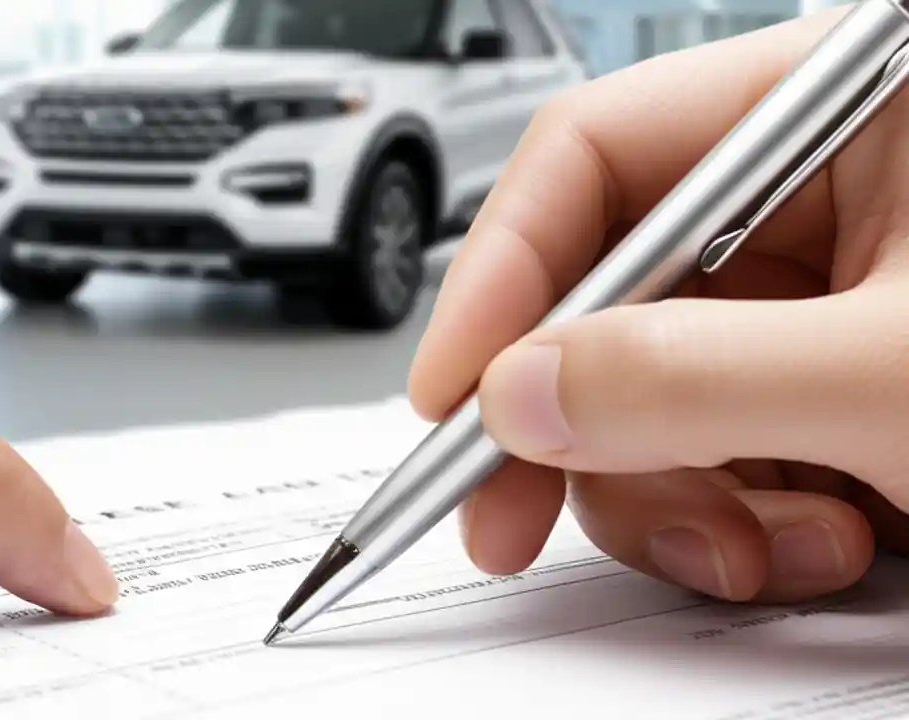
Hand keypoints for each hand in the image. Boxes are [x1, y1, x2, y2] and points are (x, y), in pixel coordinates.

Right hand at [411, 7, 908, 605]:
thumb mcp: (907, 376)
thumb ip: (691, 380)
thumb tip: (521, 395)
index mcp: (846, 107)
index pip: (599, 156)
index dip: (502, 275)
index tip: (452, 392)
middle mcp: (821, 196)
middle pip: (608, 292)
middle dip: (565, 420)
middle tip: (504, 514)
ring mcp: (820, 302)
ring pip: (651, 391)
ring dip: (674, 496)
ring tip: (758, 550)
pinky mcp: (828, 392)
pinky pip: (715, 447)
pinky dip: (735, 516)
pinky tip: (809, 540)